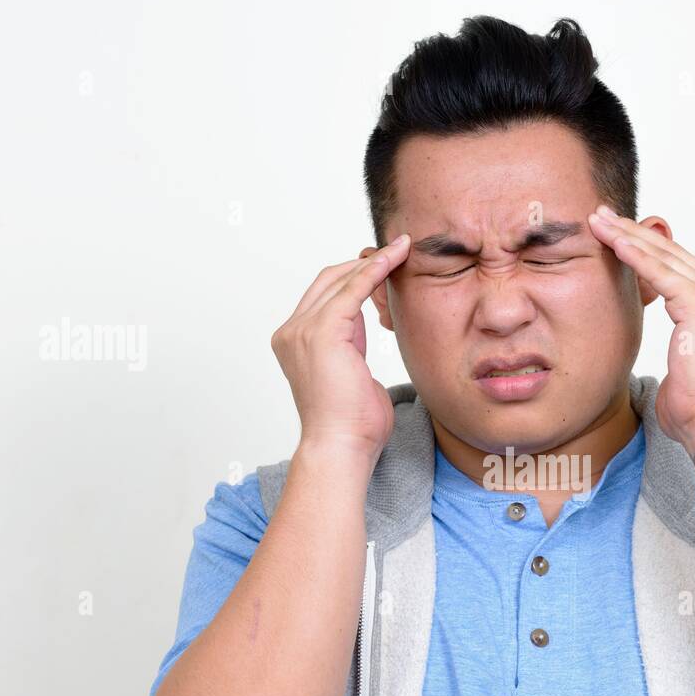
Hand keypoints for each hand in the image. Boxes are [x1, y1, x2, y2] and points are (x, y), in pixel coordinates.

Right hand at [270, 234, 410, 462]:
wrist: (341, 446)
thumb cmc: (353, 423)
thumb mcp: (353, 371)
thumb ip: (352, 343)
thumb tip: (365, 319)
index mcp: (295, 341)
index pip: (324, 296)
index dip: (354, 277)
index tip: (384, 265)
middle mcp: (291, 332)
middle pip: (328, 281)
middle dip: (363, 263)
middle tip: (397, 250)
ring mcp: (302, 330)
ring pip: (340, 280)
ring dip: (374, 262)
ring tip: (403, 249)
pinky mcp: (321, 332)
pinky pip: (351, 289)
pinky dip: (374, 271)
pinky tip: (395, 259)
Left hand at [587, 206, 694, 461]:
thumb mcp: (682, 378)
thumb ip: (675, 365)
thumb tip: (667, 378)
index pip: (680, 270)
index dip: (649, 251)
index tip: (620, 237)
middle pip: (672, 254)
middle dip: (635, 233)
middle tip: (604, 215)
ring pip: (664, 256)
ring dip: (628, 235)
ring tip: (598, 220)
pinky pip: (660, 272)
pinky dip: (634, 255)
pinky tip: (612, 240)